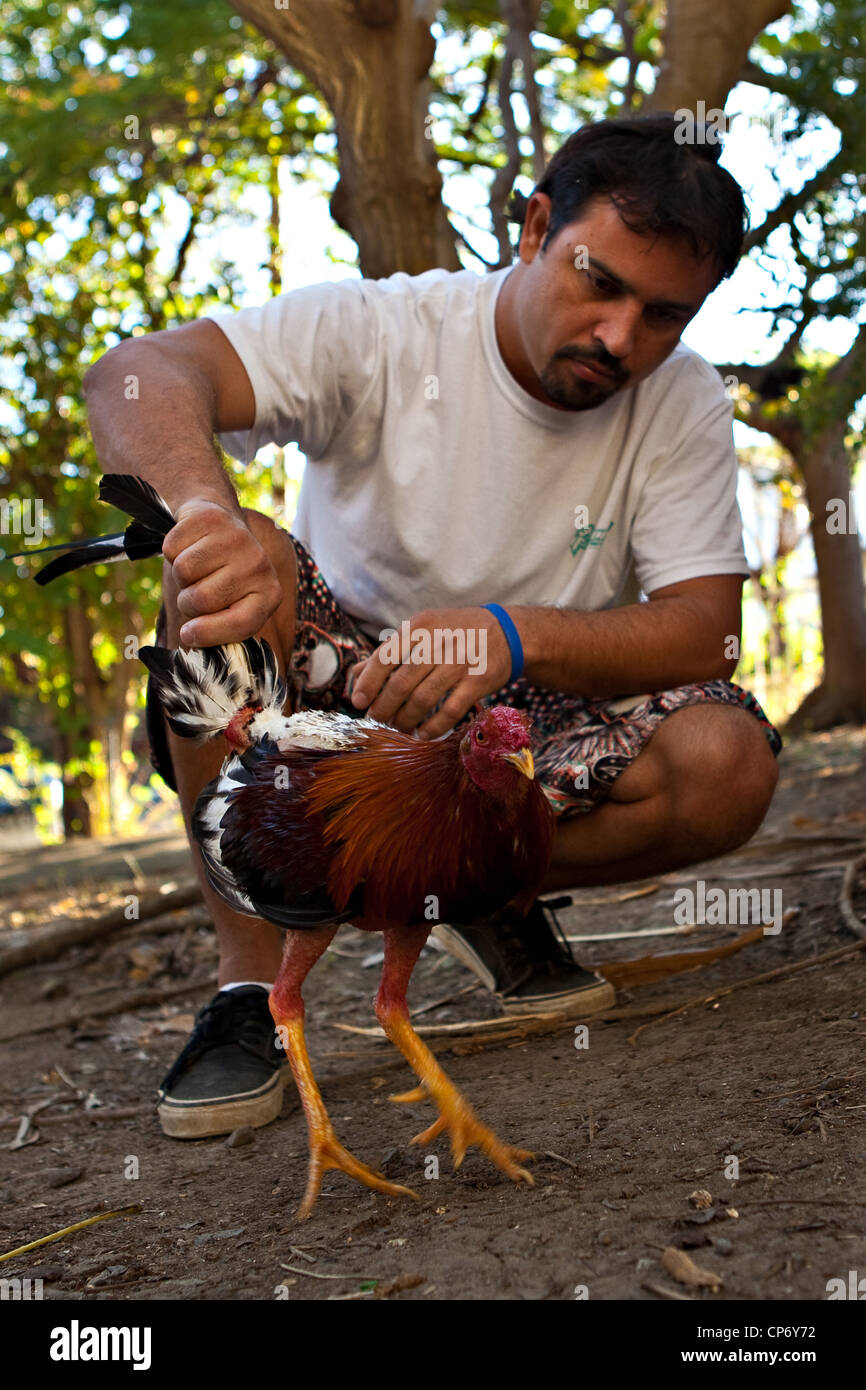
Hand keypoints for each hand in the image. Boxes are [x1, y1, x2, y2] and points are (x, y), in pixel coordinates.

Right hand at [162, 500, 281, 646]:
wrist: (220, 527)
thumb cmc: (223, 577)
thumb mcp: (234, 607)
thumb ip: (222, 628)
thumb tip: (190, 638)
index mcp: (269, 594)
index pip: (240, 624)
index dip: (208, 634)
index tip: (188, 635)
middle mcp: (259, 564)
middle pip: (202, 599)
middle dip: (188, 602)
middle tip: (195, 590)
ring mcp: (237, 538)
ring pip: (184, 572)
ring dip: (180, 576)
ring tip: (196, 568)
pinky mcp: (210, 518)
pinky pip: (172, 548)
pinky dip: (172, 551)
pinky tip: (189, 546)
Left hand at [349, 607, 512, 737]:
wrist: (506, 632)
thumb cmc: (456, 632)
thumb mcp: (423, 630)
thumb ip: (390, 650)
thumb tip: (356, 675)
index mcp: (421, 626)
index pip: (385, 657)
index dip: (368, 683)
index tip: (358, 701)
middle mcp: (439, 642)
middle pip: (401, 683)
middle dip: (384, 707)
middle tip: (377, 719)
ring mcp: (460, 662)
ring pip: (424, 699)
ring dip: (406, 719)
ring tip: (398, 727)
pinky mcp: (478, 681)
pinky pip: (450, 710)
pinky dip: (433, 727)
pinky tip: (422, 734)